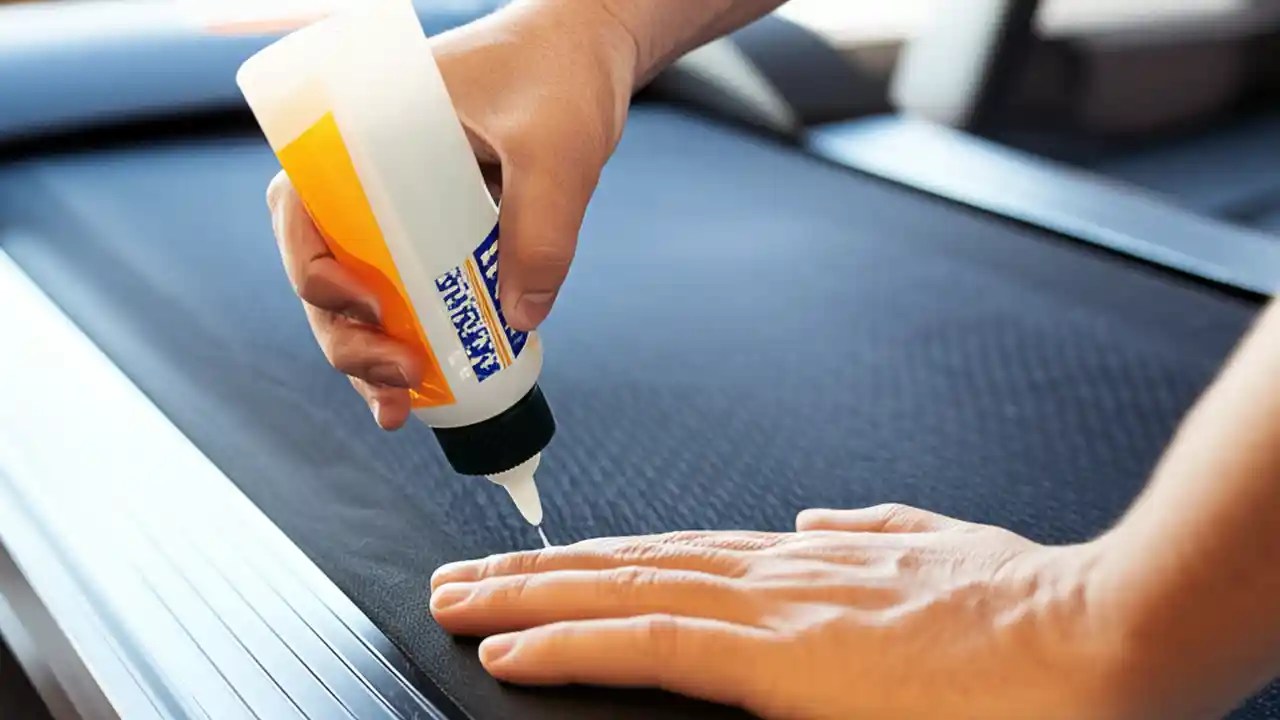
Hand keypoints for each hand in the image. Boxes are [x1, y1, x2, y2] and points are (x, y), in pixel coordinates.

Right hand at [265, 1, 636, 428]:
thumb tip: (520, 318)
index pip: (300, 208)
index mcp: (361, 131)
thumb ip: (543, 227)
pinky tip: (429, 386)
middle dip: (344, 335)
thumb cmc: (560, 75)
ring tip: (402, 404)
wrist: (588, 50)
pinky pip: (406, 288)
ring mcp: (398, 205)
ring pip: (357, 290)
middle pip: (321, 266)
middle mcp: (365, 172)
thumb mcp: (559, 149)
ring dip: (368, 353)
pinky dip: (409, 338)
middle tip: (400, 377)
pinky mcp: (433, 228)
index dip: (312, 269)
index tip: (367, 304)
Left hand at [430, 504, 1135, 719]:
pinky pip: (647, 643)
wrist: (1095, 632)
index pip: (675, 553)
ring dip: (526, 598)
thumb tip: (816, 521)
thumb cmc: (1031, 609)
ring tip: (457, 601)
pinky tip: (513, 649)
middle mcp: (773, 573)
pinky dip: (570, 643)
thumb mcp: (942, 551)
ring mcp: (769, 610)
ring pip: (617, 592)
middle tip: (460, 576)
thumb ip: (871, 534)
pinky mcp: (775, 658)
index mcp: (808, 561)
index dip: (598, 559)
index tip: (542, 563)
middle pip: (626, 563)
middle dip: (534, 573)